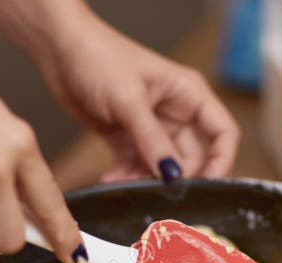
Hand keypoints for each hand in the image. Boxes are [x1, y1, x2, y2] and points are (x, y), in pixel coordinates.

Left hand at [0, 0, 239, 182]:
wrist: (59, 51)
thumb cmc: (98, 56)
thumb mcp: (129, 100)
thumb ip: (152, 139)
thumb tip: (172, 174)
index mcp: (188, 94)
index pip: (222, 133)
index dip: (221, 161)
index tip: (206, 186)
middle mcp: (173, 112)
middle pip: (190, 157)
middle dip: (172, 177)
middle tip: (155, 193)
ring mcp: (149, 127)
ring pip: (159, 167)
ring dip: (143, 180)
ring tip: (123, 184)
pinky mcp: (125, 137)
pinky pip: (133, 166)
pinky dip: (124, 177)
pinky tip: (110, 179)